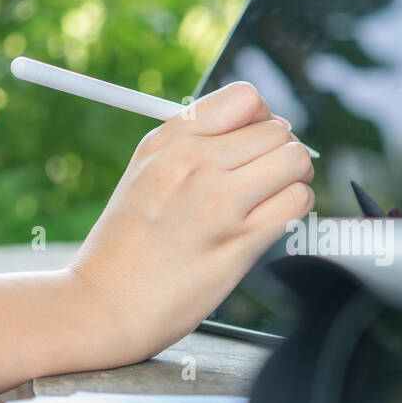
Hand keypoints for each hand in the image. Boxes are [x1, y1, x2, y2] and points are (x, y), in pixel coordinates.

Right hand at [67, 81, 313, 364]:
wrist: (104, 304)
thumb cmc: (127, 245)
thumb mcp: (146, 172)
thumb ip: (195, 143)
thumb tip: (259, 127)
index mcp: (170, 140)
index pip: (247, 98)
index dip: (263, 119)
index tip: (256, 143)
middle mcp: (195, 164)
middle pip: (279, 131)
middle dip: (282, 153)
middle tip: (268, 178)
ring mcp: (218, 202)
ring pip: (295, 161)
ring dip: (294, 180)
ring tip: (274, 198)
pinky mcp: (238, 242)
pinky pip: (297, 203)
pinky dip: (295, 211)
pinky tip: (274, 222)